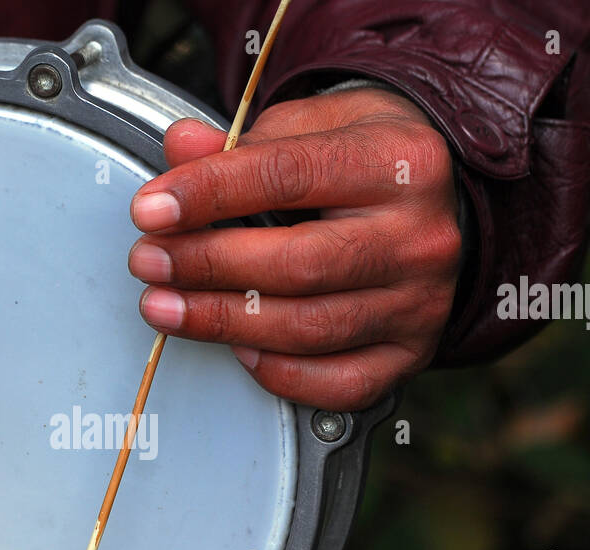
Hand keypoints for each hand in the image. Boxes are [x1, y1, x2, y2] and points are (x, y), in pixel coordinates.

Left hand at [128, 86, 461, 409]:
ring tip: (164, 307)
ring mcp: (420, 303)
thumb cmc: (366, 159)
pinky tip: (236, 348)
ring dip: (221, 323)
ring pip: (309, 329)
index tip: (150, 210)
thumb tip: (179, 148)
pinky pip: (337, 384)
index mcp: (399, 161)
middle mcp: (419, 236)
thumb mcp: (315, 125)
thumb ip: (244, 141)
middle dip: (207, 266)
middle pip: (299, 264)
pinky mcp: (411, 353)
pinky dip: (277, 372)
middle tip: (148, 262)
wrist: (441, 200)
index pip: (289, 176)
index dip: (210, 194)